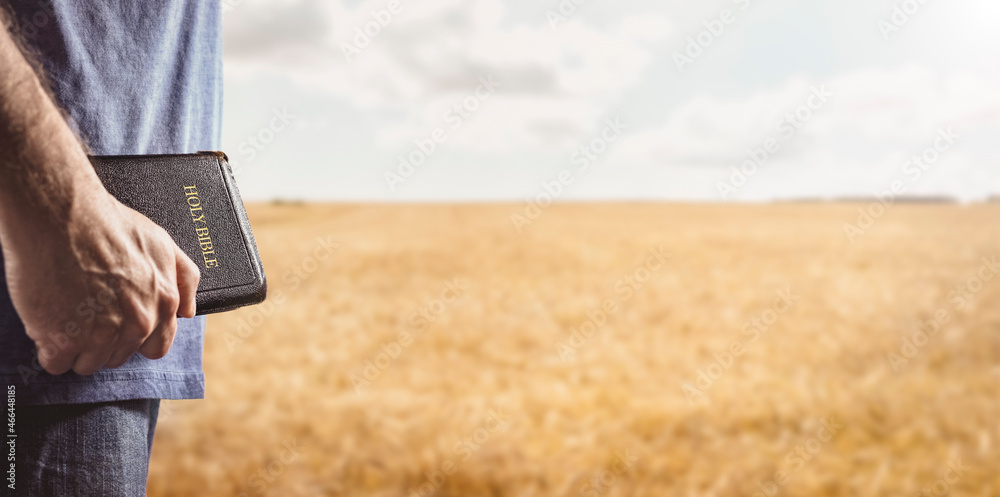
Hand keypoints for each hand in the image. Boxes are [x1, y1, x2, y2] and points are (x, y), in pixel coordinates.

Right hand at [1, 187, 200, 374]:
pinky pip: (56, 363)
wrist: (60, 214)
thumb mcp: (161, 243)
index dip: (133, 337)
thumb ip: (183, 279)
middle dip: (102, 340)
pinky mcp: (64, 339)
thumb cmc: (107, 224)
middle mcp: (139, 322)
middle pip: (119, 355)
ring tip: (65, 313)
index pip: (155, 346)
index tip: (116, 324)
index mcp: (164, 302)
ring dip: (75, 346)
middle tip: (84, 311)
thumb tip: (188, 311)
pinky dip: (49, 348)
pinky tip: (47, 322)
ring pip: (88, 363)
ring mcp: (102, 333)